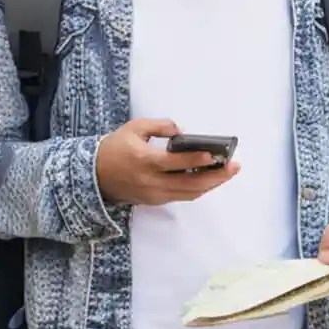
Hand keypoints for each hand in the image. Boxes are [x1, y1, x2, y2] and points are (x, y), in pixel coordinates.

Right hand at [95, 118, 240, 205]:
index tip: (216, 154)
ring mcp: (154, 195)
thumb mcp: (134, 128)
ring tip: (227, 172)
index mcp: (145, 161)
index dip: (197, 159)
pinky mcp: (155, 201)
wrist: (94, 176)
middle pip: (190, 184)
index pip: (176, 163)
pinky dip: (197, 188)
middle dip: (215, 176)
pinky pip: (181, 196)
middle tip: (234, 167)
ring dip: (211, 184)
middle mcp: (152, 182)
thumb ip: (160, 127)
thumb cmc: (114, 148)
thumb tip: (182, 132)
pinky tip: (209, 178)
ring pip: (189, 193)